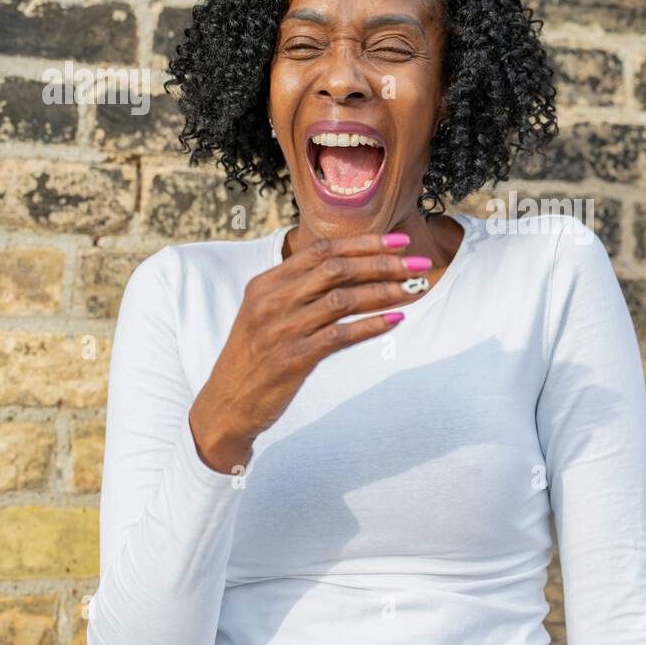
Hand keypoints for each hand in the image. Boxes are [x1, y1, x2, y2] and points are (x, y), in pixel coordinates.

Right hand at [188, 231, 429, 472]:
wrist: (226, 404)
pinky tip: (395, 320)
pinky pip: (340, 335)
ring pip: (343, 300)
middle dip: (383, 263)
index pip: (322, 250)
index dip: (364, 242)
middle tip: (418, 263)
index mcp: (266, 282)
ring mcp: (281, 329)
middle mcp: (272, 300)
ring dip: (384, 292)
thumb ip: (299, 289)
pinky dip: (371, 325)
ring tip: (414, 289)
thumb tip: (350, 267)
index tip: (399, 241)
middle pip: (337, 269)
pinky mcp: (292, 358)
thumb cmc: (256, 356)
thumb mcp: (267, 313)